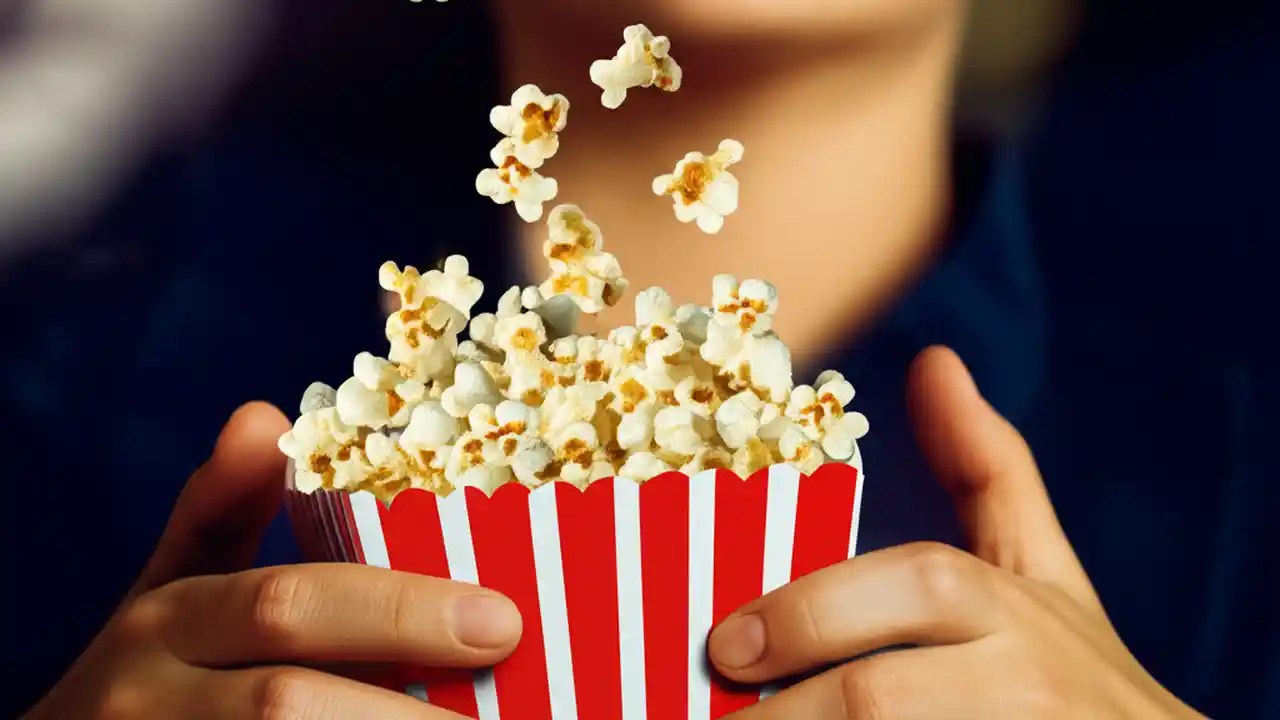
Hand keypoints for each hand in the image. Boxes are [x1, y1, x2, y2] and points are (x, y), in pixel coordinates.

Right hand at [25, 403, 521, 719]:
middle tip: (501, 709)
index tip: (499, 620)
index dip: (400, 614)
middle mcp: (152, 696)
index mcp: (170, 619)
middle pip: (287, 705)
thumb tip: (263, 414)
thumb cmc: (148, 672)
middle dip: (403, 712)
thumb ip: (219, 509)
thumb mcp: (172, 585)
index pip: (291, 606)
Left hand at [708, 347, 1204, 718]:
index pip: (916, 587)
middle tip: (717, 717)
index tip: (729, 643)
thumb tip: (935, 362)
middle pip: (878, 696)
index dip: (810, 611)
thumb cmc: (1070, 664)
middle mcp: (1020, 684)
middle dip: (786, 711)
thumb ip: (988, 468)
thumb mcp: (1040, 565)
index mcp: (1011, 609)